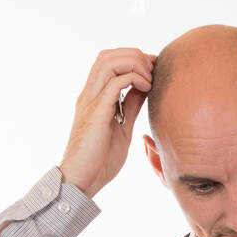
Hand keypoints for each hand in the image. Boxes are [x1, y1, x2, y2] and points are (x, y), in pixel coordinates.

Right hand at [59, 48, 155, 197]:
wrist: (81, 180)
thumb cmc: (100, 160)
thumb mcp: (123, 127)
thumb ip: (130, 106)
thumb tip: (144, 89)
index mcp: (94, 96)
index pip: (110, 61)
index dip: (134, 58)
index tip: (155, 67)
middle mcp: (89, 94)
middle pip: (108, 55)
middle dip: (135, 55)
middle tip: (154, 71)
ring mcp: (90, 102)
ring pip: (108, 62)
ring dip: (134, 63)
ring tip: (149, 78)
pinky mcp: (96, 113)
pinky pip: (113, 85)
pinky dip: (132, 79)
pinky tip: (146, 88)